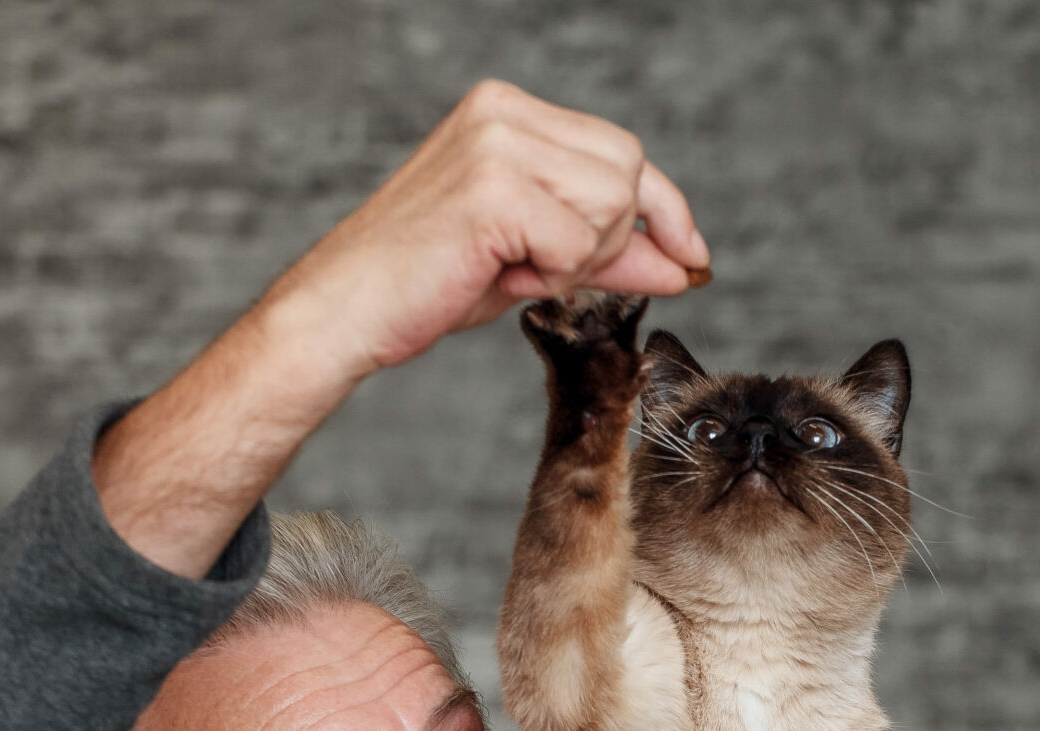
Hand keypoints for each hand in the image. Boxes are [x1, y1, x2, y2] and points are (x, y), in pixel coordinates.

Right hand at [262, 79, 709, 381]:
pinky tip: (503, 276)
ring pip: (611, 204)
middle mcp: (503, 111)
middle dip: (609, 239)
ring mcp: (497, 143)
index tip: (692, 255)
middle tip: (546, 269)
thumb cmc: (429, 283)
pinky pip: (578, 241)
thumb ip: (607, 249)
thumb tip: (682, 261)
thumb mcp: (535, 257)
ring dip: (580, 257)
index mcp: (508, 111)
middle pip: (627, 172)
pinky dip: (554, 274)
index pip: (623, 151)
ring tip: (517, 268)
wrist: (347, 310)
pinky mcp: (492, 187)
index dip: (666, 208)